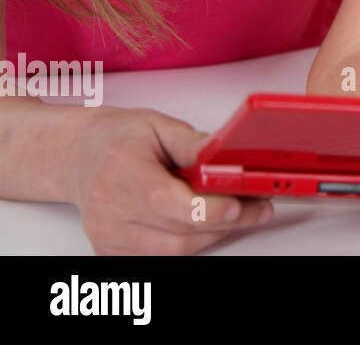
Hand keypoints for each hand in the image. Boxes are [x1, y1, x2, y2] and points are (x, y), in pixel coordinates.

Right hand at [69, 106, 272, 254]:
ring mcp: (108, 235)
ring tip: (238, 213)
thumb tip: (226, 156)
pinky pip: (162, 258)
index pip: (166, 201)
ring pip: (174, 251)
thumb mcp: (158, 125)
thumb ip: (194, 143)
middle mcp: (109, 208)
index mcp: (120, 170)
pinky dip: (190, 243)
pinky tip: (205, 224)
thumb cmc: (118, 139)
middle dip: (226, 221)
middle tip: (258, 207)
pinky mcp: (111, 251)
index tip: (239, 203)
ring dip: (213, 234)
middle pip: (177, 231)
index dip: (207, 208)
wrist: (80, 157)